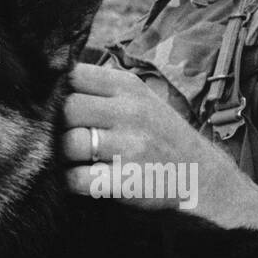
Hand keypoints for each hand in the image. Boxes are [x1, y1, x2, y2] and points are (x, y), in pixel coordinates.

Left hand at [62, 62, 223, 209]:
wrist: (204, 178)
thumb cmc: (161, 137)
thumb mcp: (141, 99)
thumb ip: (103, 88)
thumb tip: (53, 82)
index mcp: (129, 87)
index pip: (73, 76)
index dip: (59, 93)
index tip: (60, 108)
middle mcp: (130, 112)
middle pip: (66, 109)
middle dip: (58, 126)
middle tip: (64, 138)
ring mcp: (130, 146)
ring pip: (69, 143)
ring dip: (63, 156)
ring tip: (74, 160)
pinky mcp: (127, 180)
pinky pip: (78, 179)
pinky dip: (71, 182)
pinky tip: (81, 180)